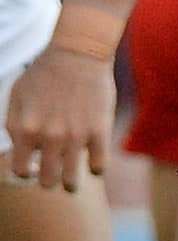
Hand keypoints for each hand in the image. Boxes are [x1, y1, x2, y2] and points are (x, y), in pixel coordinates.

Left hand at [6, 45, 112, 192]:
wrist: (77, 54)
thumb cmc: (43, 75)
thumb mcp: (16, 98)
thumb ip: (14, 126)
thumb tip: (21, 153)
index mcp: (24, 129)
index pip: (20, 171)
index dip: (26, 173)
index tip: (32, 170)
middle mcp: (48, 136)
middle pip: (47, 179)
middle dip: (48, 181)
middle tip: (53, 178)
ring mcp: (75, 136)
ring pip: (72, 179)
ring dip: (70, 184)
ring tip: (72, 185)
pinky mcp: (99, 131)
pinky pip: (98, 166)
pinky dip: (95, 170)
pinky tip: (93, 165)